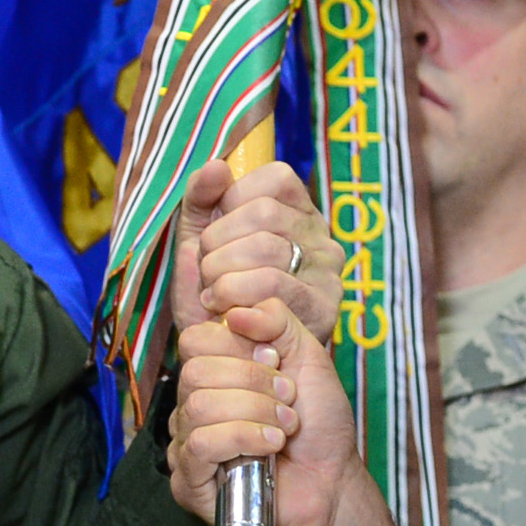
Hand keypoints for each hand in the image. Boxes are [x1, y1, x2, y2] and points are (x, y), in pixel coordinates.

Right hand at [164, 302, 368, 525]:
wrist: (334, 481)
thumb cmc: (320, 425)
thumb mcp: (307, 354)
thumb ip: (276, 318)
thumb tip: (234, 311)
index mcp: (214, 371)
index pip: (195, 337)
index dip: (237, 343)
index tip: (276, 361)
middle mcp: (193, 404)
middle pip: (195, 370)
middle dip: (253, 382)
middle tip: (287, 399)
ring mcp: (186, 443)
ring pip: (198, 406)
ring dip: (254, 412)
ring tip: (284, 427)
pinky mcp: (188, 481)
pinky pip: (200, 444)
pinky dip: (243, 439)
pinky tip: (269, 447)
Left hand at [168, 160, 341, 346]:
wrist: (219, 359)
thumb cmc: (213, 297)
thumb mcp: (198, 240)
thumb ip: (200, 198)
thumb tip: (217, 167)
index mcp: (297, 212)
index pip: (274, 179)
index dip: (231, 203)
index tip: (214, 236)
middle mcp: (322, 236)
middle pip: (265, 214)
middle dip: (219, 244)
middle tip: (208, 272)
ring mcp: (328, 273)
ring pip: (268, 249)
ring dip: (224, 274)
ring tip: (214, 295)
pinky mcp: (325, 308)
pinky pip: (273, 287)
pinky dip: (236, 298)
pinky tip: (227, 314)